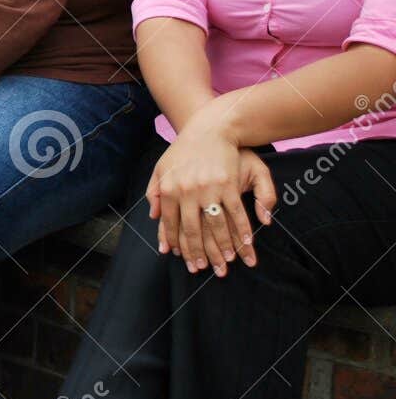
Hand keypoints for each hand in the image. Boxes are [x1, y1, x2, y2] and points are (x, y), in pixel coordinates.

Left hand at [148, 129, 276, 276]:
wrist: (210, 128)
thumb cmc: (184, 150)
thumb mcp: (161, 167)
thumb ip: (154, 192)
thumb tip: (152, 217)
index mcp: (168, 190)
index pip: (171, 224)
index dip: (177, 244)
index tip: (183, 259)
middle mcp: (186, 192)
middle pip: (193, 231)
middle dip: (199, 254)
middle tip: (204, 270)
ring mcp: (208, 190)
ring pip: (215, 227)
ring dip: (223, 249)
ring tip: (226, 264)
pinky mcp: (229, 185)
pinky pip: (236, 214)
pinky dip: (242, 232)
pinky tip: (246, 246)